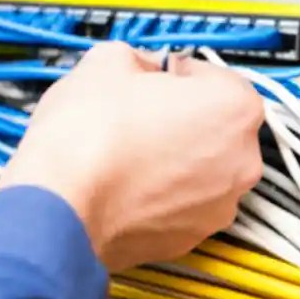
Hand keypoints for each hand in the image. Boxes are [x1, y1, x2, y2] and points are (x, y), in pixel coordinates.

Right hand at [0, 43, 264, 271]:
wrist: (59, 206)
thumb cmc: (87, 135)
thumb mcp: (106, 62)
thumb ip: (139, 58)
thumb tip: (142, 68)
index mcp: (233, 108)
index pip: (214, 78)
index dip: (176, 75)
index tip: (152, 80)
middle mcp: (240, 161)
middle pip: (213, 127)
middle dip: (179, 119)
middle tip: (135, 116)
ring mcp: (218, 207)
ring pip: (199, 170)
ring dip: (171, 159)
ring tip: (124, 154)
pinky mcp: (189, 240)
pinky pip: (180, 205)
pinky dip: (159, 195)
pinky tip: (122, 184)